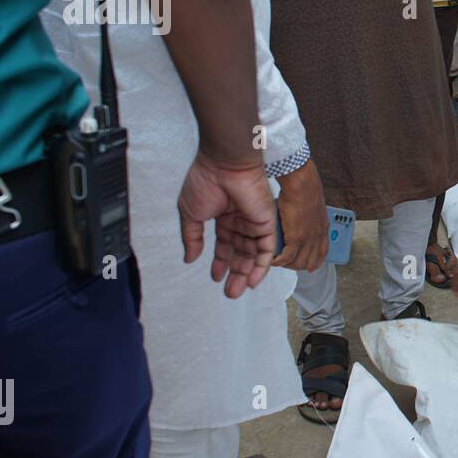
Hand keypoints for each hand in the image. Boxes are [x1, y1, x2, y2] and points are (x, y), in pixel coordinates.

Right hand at [178, 152, 277, 298]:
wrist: (225, 164)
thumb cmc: (206, 181)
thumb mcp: (190, 214)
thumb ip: (192, 238)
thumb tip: (190, 258)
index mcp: (223, 216)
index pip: (225, 244)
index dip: (221, 261)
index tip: (215, 277)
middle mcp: (241, 220)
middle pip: (240, 252)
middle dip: (234, 273)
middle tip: (229, 293)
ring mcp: (255, 221)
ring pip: (254, 254)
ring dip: (247, 274)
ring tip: (236, 291)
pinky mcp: (267, 222)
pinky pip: (267, 248)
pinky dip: (262, 266)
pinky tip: (252, 281)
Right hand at [272, 159, 328, 271]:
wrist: (302, 185)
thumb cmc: (305, 190)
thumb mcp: (312, 208)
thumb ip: (309, 218)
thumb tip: (300, 222)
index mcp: (323, 229)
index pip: (322, 252)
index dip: (316, 262)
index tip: (311, 266)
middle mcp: (317, 236)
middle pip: (310, 261)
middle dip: (297, 266)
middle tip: (286, 263)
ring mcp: (308, 239)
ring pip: (298, 262)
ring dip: (287, 264)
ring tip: (278, 260)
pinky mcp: (296, 238)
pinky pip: (287, 257)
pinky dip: (279, 261)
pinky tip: (274, 259)